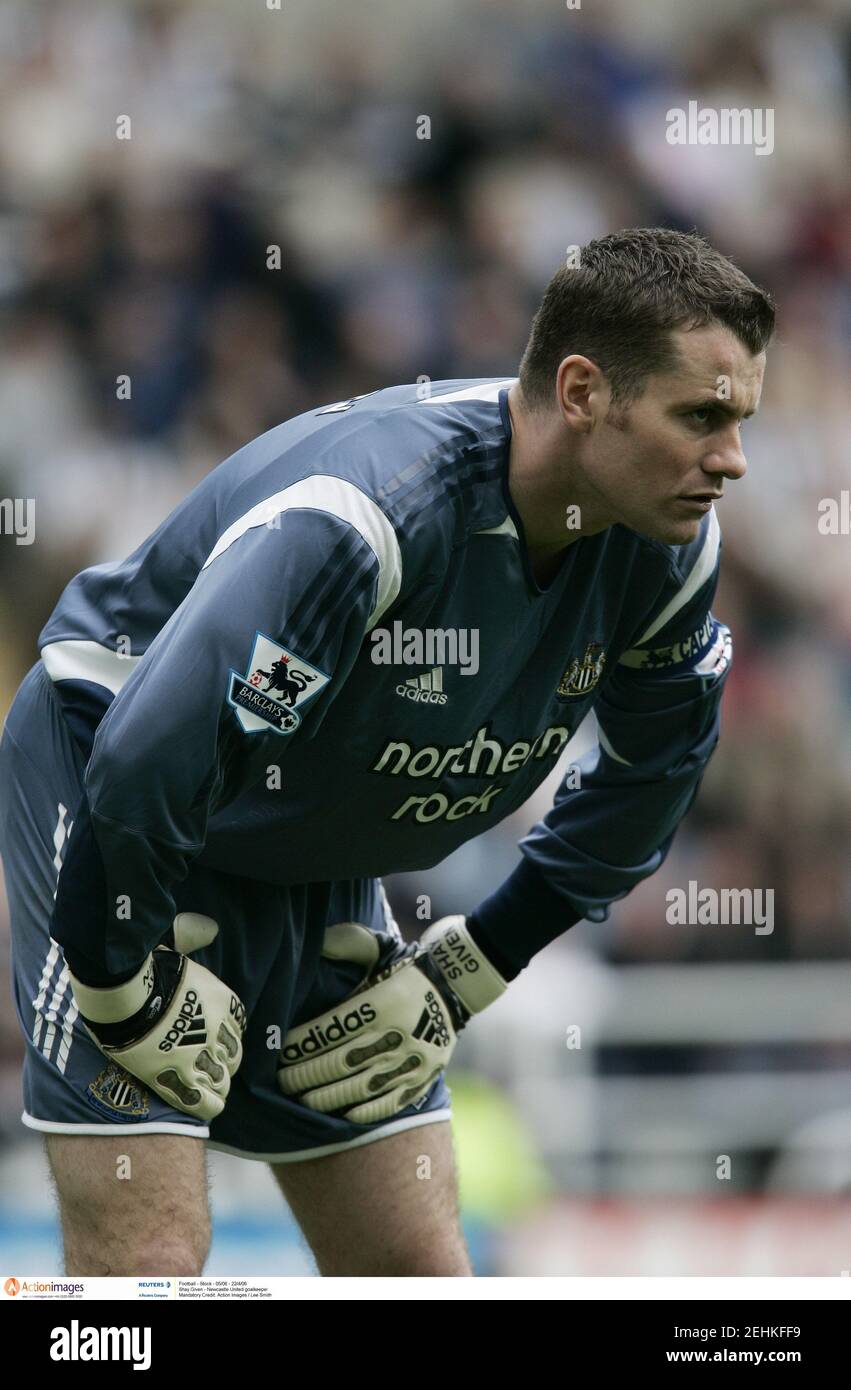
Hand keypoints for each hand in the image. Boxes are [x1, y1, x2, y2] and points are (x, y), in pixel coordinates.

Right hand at [68, 914, 245, 1122]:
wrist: (125, 994)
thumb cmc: (147, 967)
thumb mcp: (179, 945)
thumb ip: (195, 935)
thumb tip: (210, 927)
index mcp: (223, 1001)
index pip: (238, 1027)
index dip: (226, 1036)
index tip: (214, 1039)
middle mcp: (219, 1030)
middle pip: (234, 1057)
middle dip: (222, 1063)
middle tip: (207, 1067)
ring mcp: (201, 1056)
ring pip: (222, 1081)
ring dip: (215, 1085)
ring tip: (204, 1088)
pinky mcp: (179, 1078)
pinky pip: (204, 1101)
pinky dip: (206, 1105)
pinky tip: (203, 1105)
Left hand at [277, 915, 506, 1123]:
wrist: (456, 985)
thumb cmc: (404, 967)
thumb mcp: (377, 946)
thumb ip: (346, 942)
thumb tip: (315, 942)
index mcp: (381, 1002)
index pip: (330, 1030)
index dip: (300, 1044)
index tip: (280, 1051)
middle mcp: (396, 1033)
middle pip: (340, 1062)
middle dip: (306, 1075)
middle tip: (282, 1081)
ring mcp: (411, 1060)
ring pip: (361, 1088)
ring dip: (328, 1097)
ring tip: (304, 1100)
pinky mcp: (423, 1078)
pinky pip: (390, 1103)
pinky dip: (364, 1111)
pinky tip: (343, 1114)